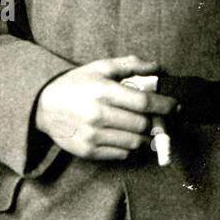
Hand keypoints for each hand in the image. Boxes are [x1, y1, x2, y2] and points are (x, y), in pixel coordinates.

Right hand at [34, 55, 175, 159]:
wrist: (44, 106)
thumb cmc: (76, 84)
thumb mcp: (100, 67)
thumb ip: (130, 65)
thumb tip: (158, 67)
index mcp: (103, 91)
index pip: (144, 103)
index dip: (165, 106)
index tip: (175, 106)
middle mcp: (98, 115)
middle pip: (142, 125)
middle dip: (157, 122)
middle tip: (161, 119)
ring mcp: (93, 135)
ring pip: (134, 143)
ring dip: (145, 137)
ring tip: (145, 129)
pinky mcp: (88, 151)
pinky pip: (121, 154)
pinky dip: (130, 147)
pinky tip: (127, 137)